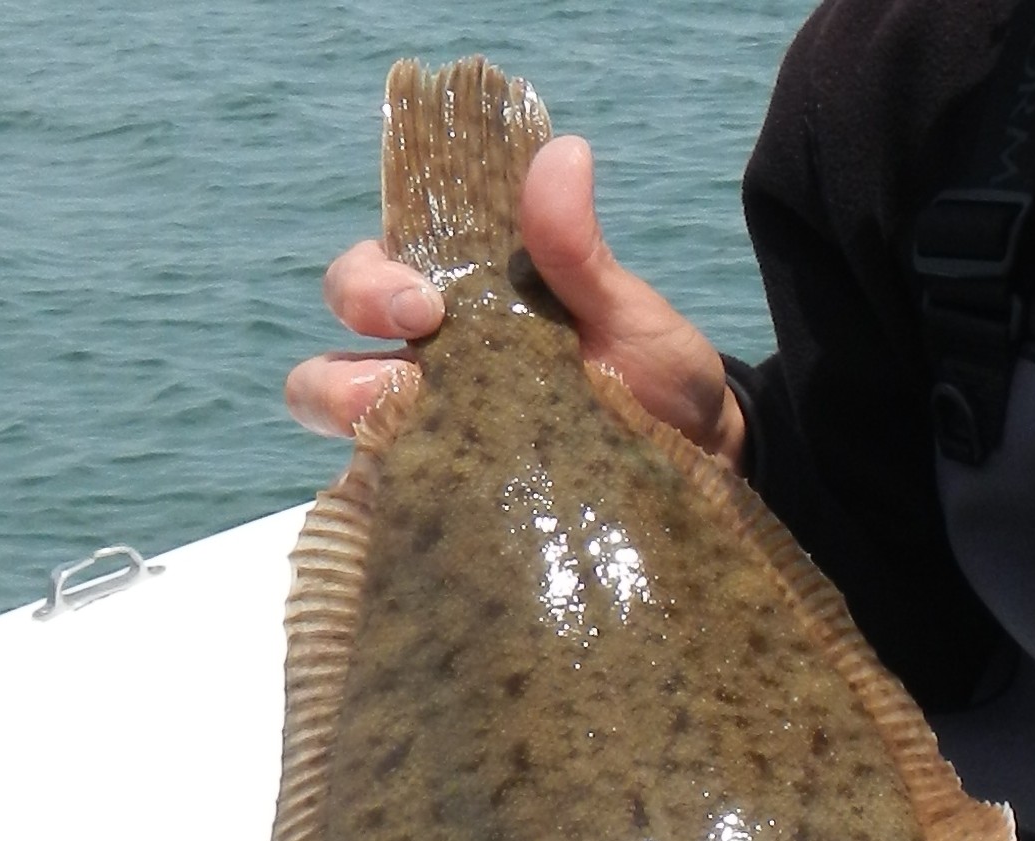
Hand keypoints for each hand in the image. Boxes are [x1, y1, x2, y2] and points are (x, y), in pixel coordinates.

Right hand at [284, 134, 746, 464]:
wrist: (701, 459)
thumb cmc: (655, 374)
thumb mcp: (627, 309)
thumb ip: (579, 247)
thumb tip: (564, 153)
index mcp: (458, 305)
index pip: (369, 274)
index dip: (370, 279)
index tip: (426, 298)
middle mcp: (429, 368)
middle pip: (333, 349)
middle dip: (354, 342)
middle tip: (421, 343)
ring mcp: (432, 434)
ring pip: (336, 414)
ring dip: (348, 407)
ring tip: (408, 417)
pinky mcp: (448, 493)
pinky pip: (387, 493)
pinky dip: (392, 485)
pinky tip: (435, 483)